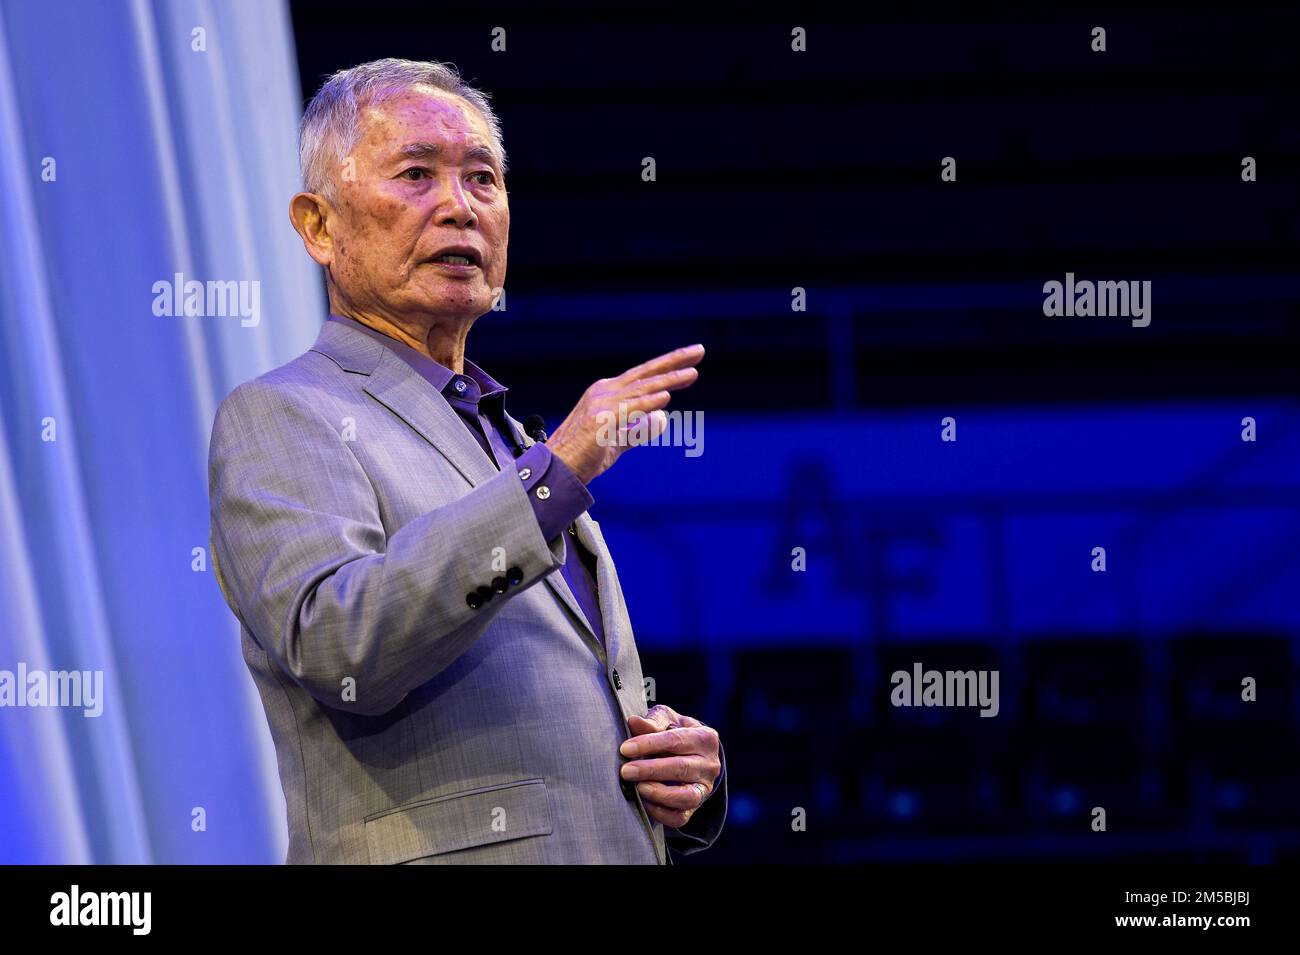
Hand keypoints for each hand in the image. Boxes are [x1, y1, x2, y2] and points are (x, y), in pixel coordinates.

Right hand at [547, 345, 703, 484]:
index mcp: (607, 393)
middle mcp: (604, 392)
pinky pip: (630, 409)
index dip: (668, 368)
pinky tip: (666, 396)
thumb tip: (664, 417)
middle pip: (646, 373)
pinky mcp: (600, 420)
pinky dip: (648, 403)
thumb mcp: (618, 441)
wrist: (556, 471)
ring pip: (642, 389)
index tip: (691, 363)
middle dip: (674, 361)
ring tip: (692, 373)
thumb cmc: (584, 456)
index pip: (643, 377)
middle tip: (699, 351)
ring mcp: (601, 404)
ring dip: (668, 380)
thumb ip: (640, 430)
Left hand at [619, 704, 721, 828]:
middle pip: (680, 768)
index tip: (625, 748)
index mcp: (704, 738)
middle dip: (650, 770)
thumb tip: (634, 722)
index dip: (649, 744)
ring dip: (659, 794)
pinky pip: (680, 817)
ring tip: (638, 788)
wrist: (691, 754)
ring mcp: (705, 788)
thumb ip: (653, 722)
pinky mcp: (696, 807)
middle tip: (626, 771)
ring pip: (686, 796)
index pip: (675, 740)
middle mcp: (709, 764)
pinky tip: (644, 803)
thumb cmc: (675, 732)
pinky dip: (661, 813)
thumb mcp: (667, 721)